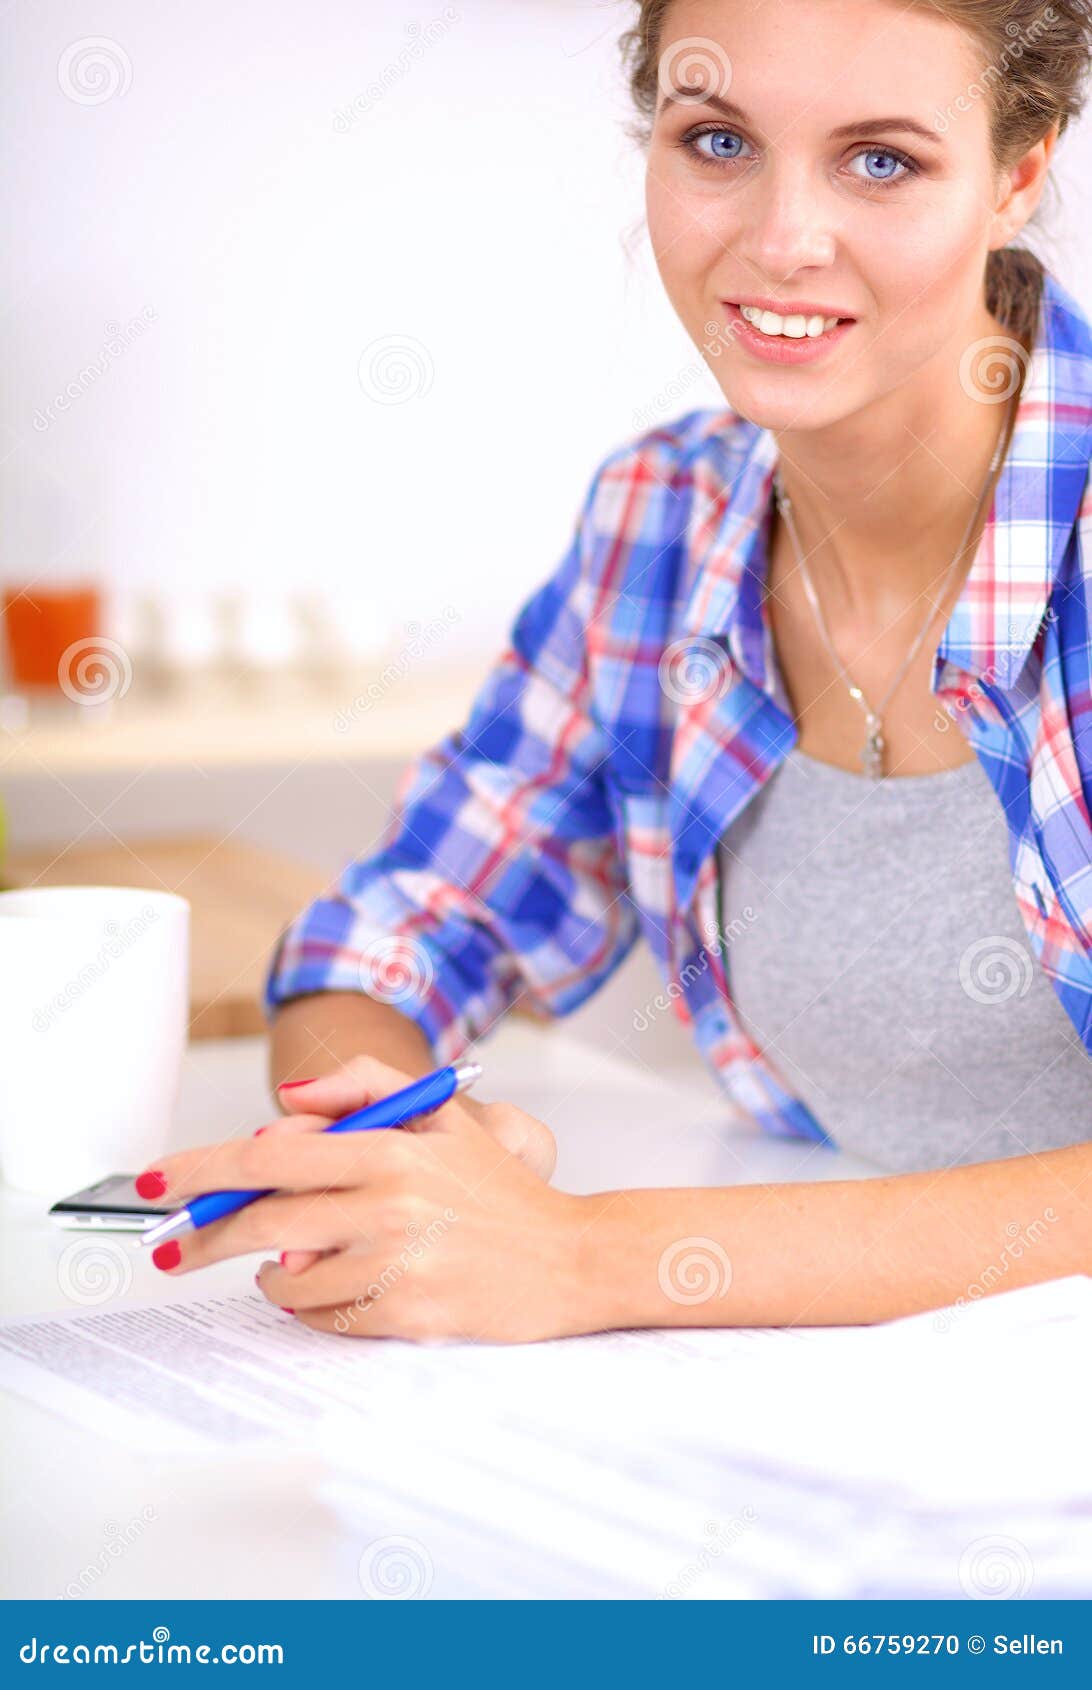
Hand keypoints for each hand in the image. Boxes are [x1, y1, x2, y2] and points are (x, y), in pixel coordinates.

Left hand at [140, 1056, 597, 1342]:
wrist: (571, 1256)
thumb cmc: (501, 1190)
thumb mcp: (445, 1115)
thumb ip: (366, 1087)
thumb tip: (289, 1103)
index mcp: (390, 1149)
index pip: (270, 1156)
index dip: (202, 1169)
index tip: (158, 1180)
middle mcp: (389, 1204)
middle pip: (262, 1221)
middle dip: (203, 1235)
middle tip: (174, 1247)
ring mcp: (396, 1264)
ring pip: (289, 1277)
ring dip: (268, 1275)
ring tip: (279, 1267)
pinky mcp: (406, 1315)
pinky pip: (325, 1317)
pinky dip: (309, 1307)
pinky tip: (326, 1289)